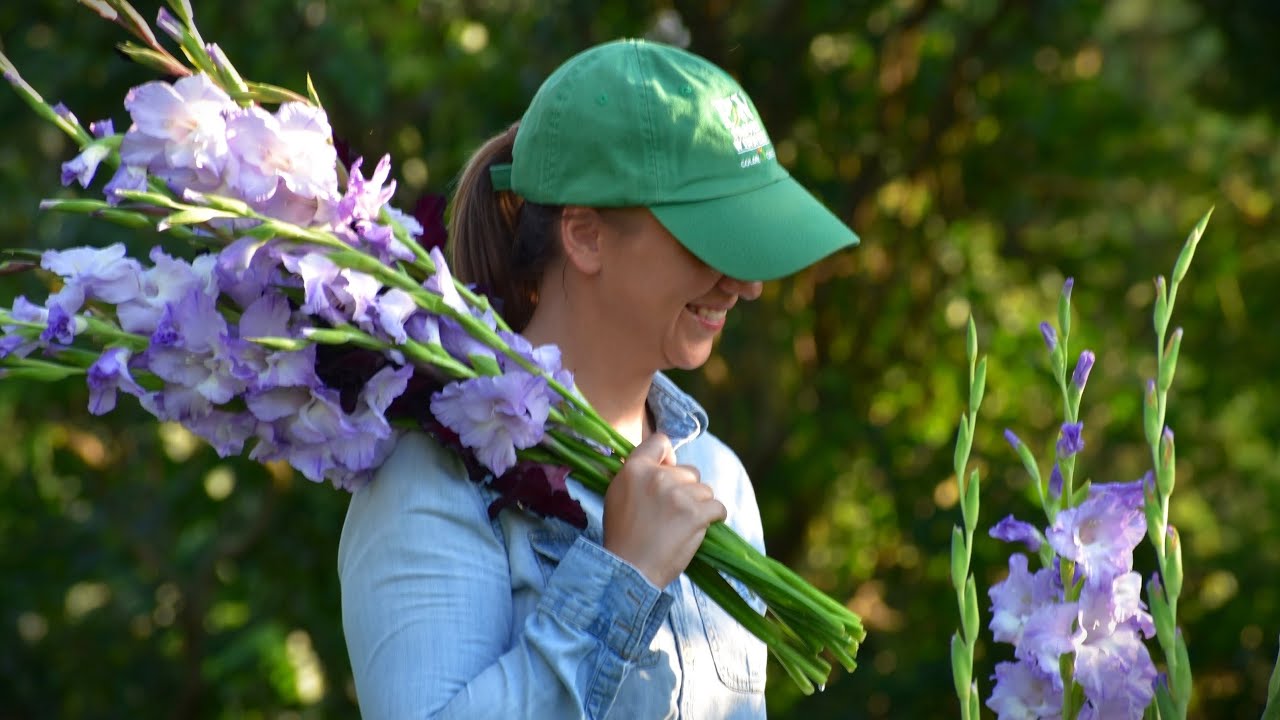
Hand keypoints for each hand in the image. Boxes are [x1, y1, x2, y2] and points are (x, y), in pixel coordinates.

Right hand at [603, 432, 726, 588]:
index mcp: (635, 468)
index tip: (669, 472)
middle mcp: (657, 476)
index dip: (669, 458)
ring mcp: (678, 495)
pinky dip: (714, 518)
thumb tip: (667, 462)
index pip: (661, 442)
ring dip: (699, 506)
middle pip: (689, 471)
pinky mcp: (696, 514)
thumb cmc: (623, 536)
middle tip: (672, 513)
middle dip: (686, 490)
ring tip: (682, 526)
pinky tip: (699, 529)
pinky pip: (718, 508)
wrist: (629, 570)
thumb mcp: (617, 494)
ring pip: (705, 490)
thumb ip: (638, 474)